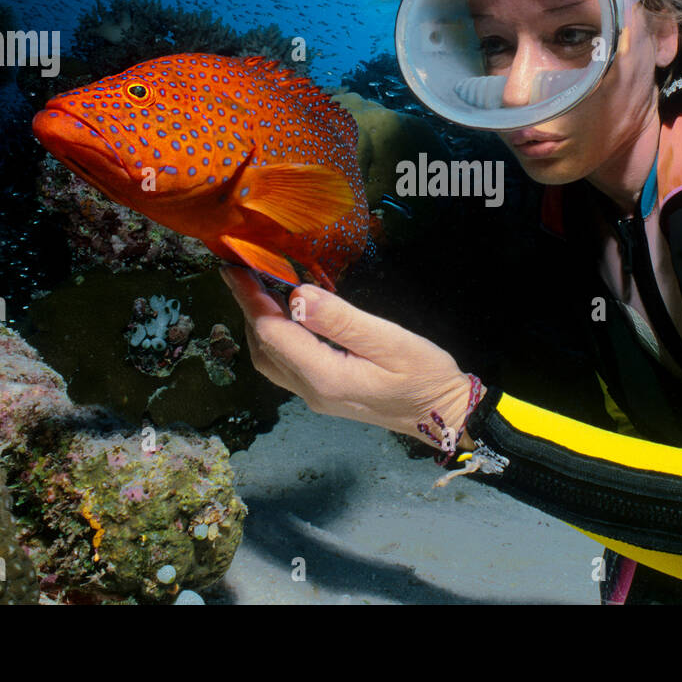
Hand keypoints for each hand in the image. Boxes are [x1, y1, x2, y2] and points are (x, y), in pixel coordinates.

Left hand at [221, 266, 476, 449]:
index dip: (250, 298)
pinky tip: (286, 316)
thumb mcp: (390, 341)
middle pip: (263, 348)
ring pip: (270, 359)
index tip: (236, 266)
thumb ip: (341, 320)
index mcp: (324, 377)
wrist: (445, 415)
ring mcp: (316, 397)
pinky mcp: (324, 394)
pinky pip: (285, 364)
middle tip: (243, 270)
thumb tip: (297, 296)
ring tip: (258, 288)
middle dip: (248, 308)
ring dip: (259, 324)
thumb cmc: (425, 375)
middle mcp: (311, 391)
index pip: (272, 333)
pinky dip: (276, 337)